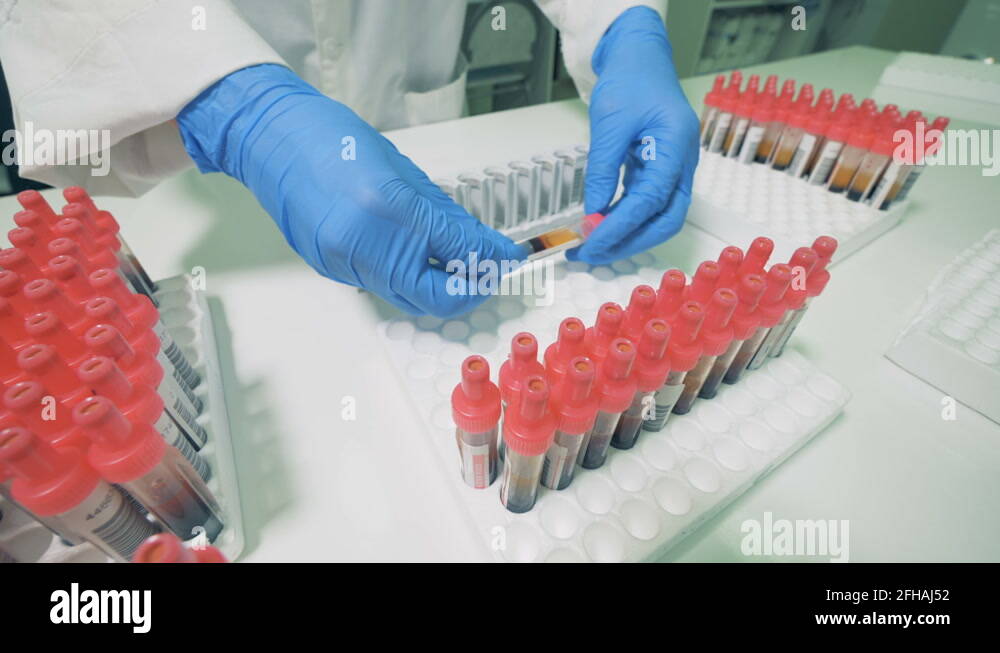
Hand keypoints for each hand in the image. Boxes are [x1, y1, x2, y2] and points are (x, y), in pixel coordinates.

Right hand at [177, 64, 524, 317]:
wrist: (272, 139)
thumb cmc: (333, 141)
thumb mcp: (406, 174)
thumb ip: (449, 219)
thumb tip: (489, 247)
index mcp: (389, 210)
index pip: (458, 256)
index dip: (490, 262)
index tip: (507, 259)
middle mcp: (364, 245)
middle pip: (434, 298)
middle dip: (468, 289)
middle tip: (485, 269)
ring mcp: (343, 263)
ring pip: (408, 297)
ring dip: (437, 286)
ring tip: (453, 260)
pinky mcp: (330, 270)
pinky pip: (381, 286)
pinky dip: (406, 277)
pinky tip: (413, 255)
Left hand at [571, 6, 699, 264]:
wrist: (640, 57)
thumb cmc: (630, 81)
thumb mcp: (610, 123)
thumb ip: (602, 169)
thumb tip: (592, 213)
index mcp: (676, 148)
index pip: (649, 202)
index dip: (620, 228)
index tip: (591, 242)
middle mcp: (681, 164)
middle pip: (664, 220)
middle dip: (629, 242)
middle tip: (592, 254)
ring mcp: (673, 168)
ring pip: (657, 217)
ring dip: (626, 235)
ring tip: (591, 246)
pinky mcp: (659, 170)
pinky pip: (646, 203)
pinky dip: (625, 219)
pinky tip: (600, 224)